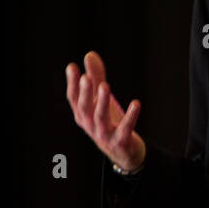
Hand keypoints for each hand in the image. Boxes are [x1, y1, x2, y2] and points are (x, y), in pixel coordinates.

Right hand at [65, 50, 145, 172]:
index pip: (73, 98)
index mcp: (83, 115)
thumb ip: (96, 77)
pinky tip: (136, 103)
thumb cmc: (109, 122)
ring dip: (102, 102)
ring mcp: (103, 135)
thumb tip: (89, 54)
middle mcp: (89, 125)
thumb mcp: (101, 100)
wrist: (123, 153)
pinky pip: (125, 128)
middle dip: (85, 93)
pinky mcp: (120, 141)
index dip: (72, 83)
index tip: (72, 67)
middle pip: (84, 108)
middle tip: (86, 77)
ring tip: (105, 86)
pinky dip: (131, 116)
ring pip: (100, 118)